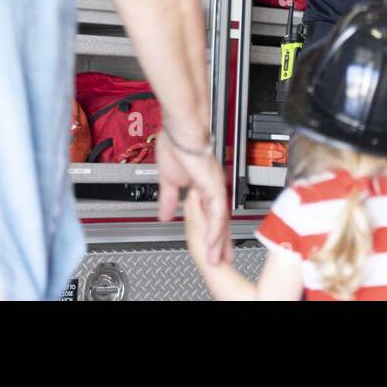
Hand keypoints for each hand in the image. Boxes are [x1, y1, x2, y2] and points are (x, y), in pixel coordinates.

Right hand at [156, 125, 230, 264]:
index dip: (212, 231)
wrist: (181, 127)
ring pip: (220, 219)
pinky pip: (217, 211)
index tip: (212, 247)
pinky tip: (214, 241)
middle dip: (221, 242)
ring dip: (218, 240)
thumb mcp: (169, 179)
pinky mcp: (214, 185)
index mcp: (203, 186)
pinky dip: (215, 227)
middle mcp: (213, 187)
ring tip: (217, 258)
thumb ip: (168, 198)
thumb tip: (163, 213)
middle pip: (220, 220)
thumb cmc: (177, 142)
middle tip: (223, 259)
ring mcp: (215, 186)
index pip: (210, 214)